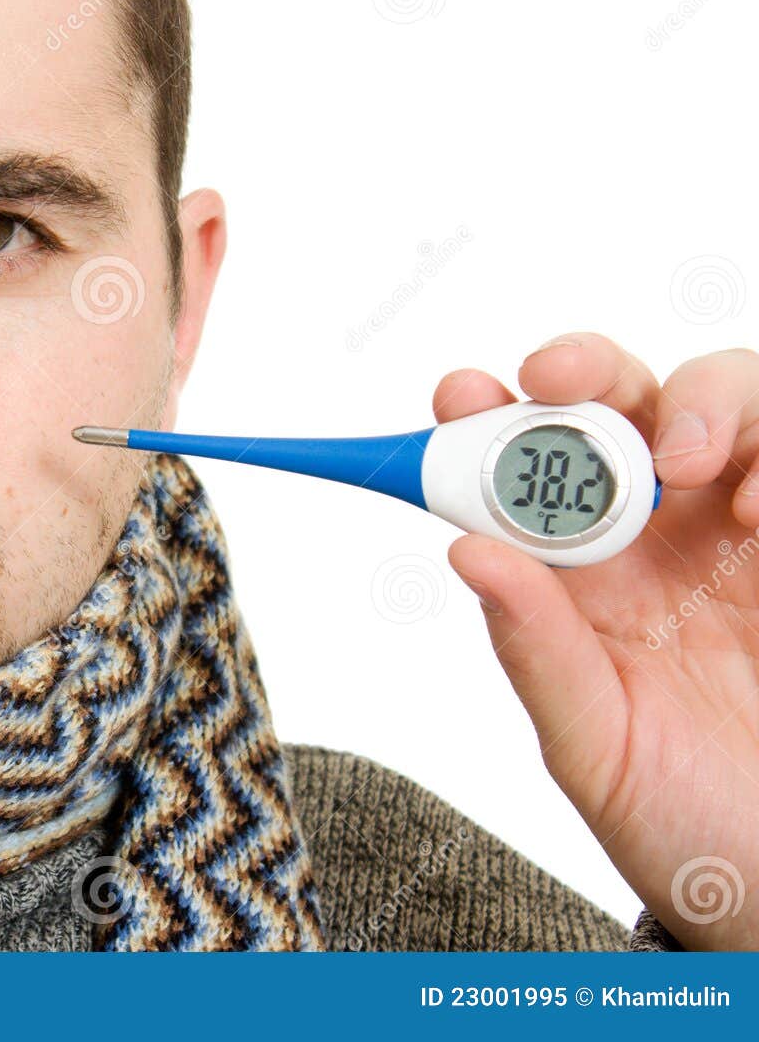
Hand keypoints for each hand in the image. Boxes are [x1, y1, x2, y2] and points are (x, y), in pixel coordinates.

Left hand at [438, 334, 758, 949]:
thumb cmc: (679, 819)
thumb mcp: (594, 747)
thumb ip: (536, 652)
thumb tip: (464, 552)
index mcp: (580, 575)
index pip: (521, 469)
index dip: (486, 417)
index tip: (458, 397)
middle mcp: (659, 537)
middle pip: (620, 403)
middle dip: (586, 368)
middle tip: (560, 378)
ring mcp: (745, 534)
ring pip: (727, 403)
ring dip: (700, 401)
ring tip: (686, 461)